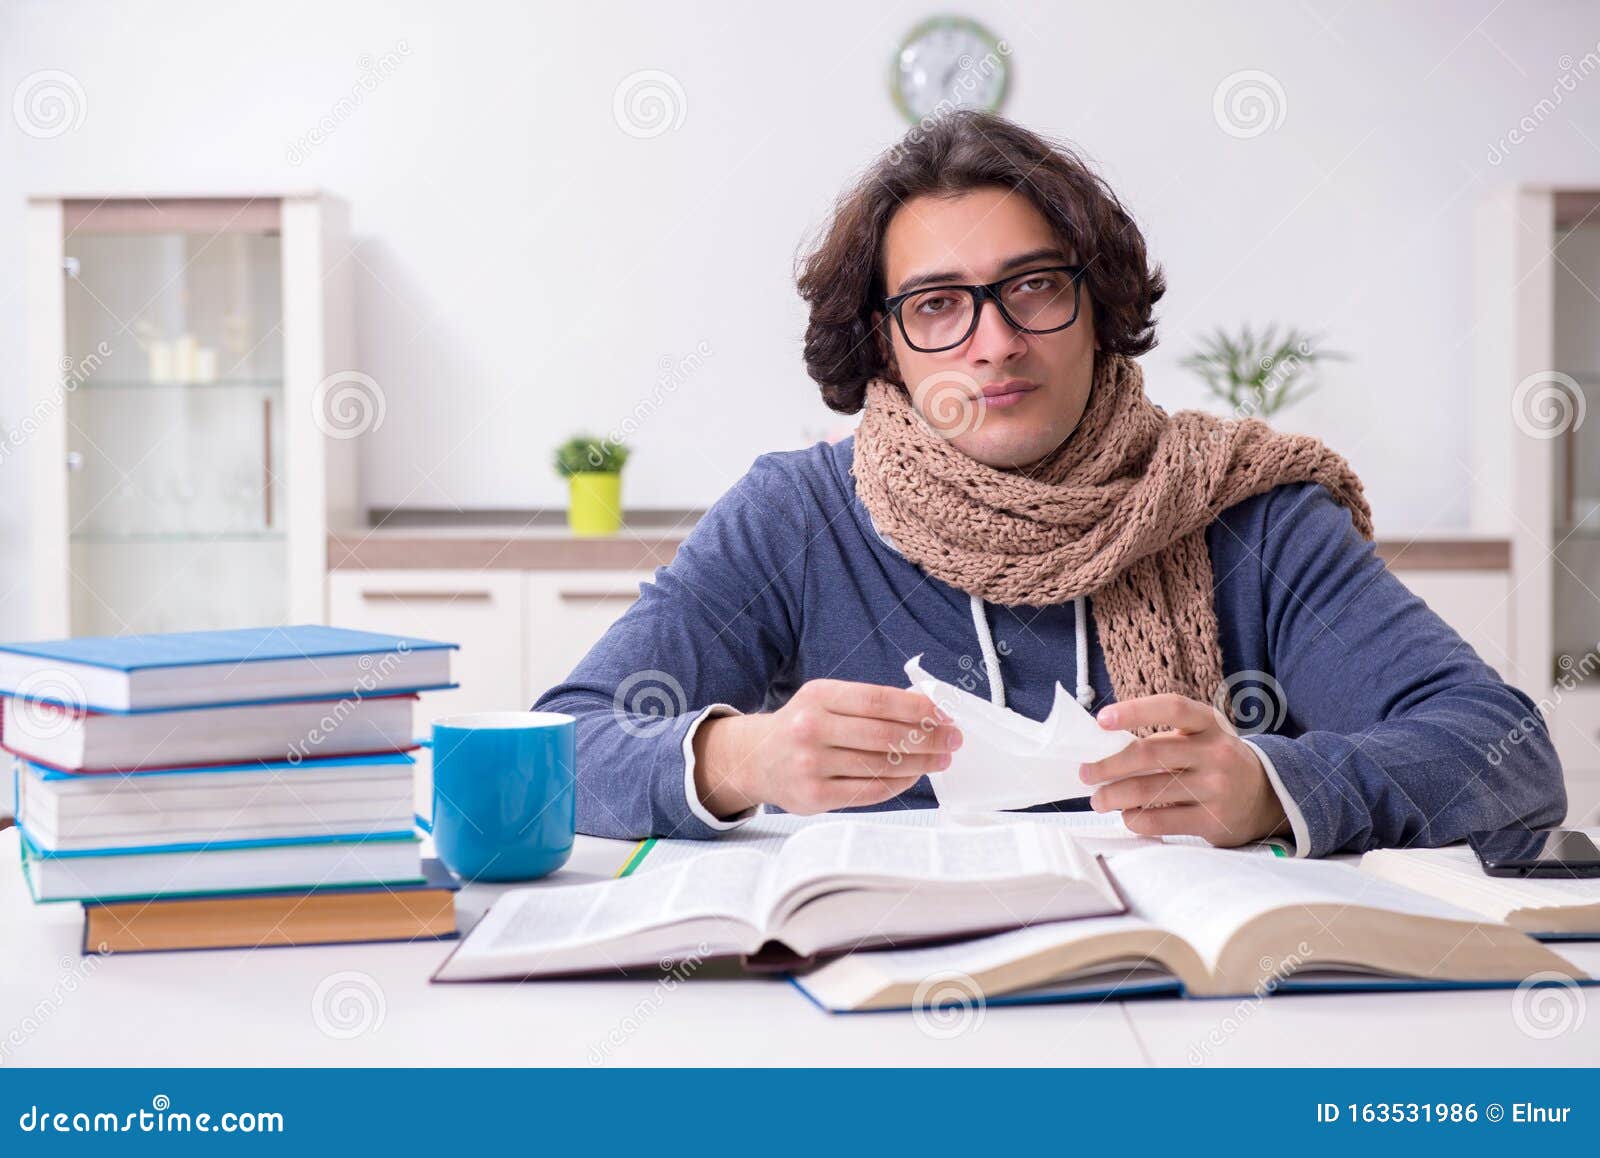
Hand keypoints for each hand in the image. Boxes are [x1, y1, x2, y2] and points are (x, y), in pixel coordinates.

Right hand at [692, 679, 961, 818]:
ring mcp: (810, 764)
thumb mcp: (826, 700)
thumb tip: (926, 709)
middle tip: (952, 740)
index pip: (878, 700)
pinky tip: (913, 775)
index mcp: (817, 696)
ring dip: (919, 763)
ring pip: (880, 765)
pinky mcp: (813, 795)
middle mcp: (810, 728)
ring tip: (940, 759)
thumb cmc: (803, 726)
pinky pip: (869, 792)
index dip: (916, 708)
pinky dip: (898, 784)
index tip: (944, 714)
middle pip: (884, 734)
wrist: (756, 759)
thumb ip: (868, 704)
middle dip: (927, 738)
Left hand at [1077, 693, 1287, 846]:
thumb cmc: (1216, 761)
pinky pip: (1161, 820)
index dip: (1134, 710)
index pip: (1171, 707)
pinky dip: (1134, 818)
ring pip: (1149, 790)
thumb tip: (1103, 750)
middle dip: (1108, 765)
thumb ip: (1164, 739)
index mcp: (1209, 724)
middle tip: (1086, 773)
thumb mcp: (1201, 739)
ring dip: (1113, 796)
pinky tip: (1127, 815)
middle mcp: (1216, 752)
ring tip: (1099, 799)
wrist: (1266, 797)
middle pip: (1150, 753)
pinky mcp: (1213, 820)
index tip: (1101, 720)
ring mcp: (1216, 787)